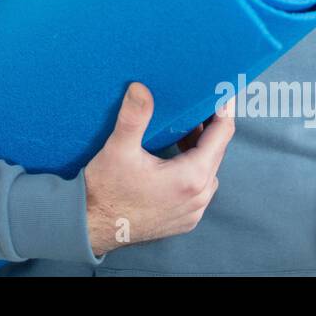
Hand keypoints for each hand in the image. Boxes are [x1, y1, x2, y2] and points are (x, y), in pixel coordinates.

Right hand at [83, 83, 234, 256]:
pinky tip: (174, 161)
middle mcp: (198, 197)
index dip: (222, 111)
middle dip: (208, 128)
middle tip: (196, 107)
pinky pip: (199, 190)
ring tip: (183, 132)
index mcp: (191, 177)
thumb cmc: (106, 191)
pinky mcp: (184, 220)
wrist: (93, 227)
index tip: (221, 93)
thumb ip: (134, 117)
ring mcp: (193, 212)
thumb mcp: (118, 149)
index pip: (221, 135)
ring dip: (201, 151)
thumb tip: (141, 88)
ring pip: (209, 172)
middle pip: (216, 152)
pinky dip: (193, 172)